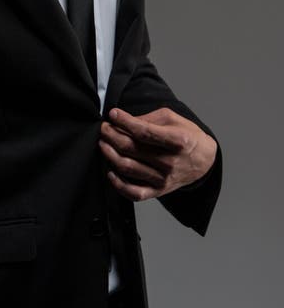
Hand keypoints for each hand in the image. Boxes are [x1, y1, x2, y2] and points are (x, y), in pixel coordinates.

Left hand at [98, 107, 217, 201]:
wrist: (204, 160)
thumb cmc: (187, 136)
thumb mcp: (172, 119)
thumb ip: (148, 119)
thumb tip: (124, 120)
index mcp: (178, 141)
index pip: (143, 132)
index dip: (124, 122)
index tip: (113, 114)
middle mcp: (171, 162)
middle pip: (131, 149)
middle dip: (111, 135)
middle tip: (104, 127)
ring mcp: (164, 179)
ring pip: (128, 167)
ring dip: (109, 154)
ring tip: (103, 143)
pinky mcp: (159, 191)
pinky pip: (134, 193)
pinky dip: (118, 184)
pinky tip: (110, 171)